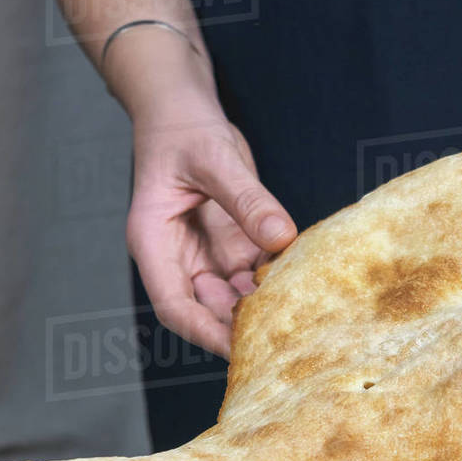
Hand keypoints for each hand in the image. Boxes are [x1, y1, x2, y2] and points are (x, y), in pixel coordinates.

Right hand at [126, 103, 296, 357]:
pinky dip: (279, 280)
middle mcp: (179, 258)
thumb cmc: (184, 130)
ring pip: (236, 297)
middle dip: (242, 327)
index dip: (205, 330)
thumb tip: (281, 237)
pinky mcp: (233, 245)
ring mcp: (207, 255)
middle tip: (286, 338)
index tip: (239, 348)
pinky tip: (307, 283)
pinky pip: (257, 273)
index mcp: (154, 244)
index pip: (174, 305)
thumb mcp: (214, 158)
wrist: (184, 112)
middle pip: (209, 310)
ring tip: (303, 314)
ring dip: (265, 306)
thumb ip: (247, 199)